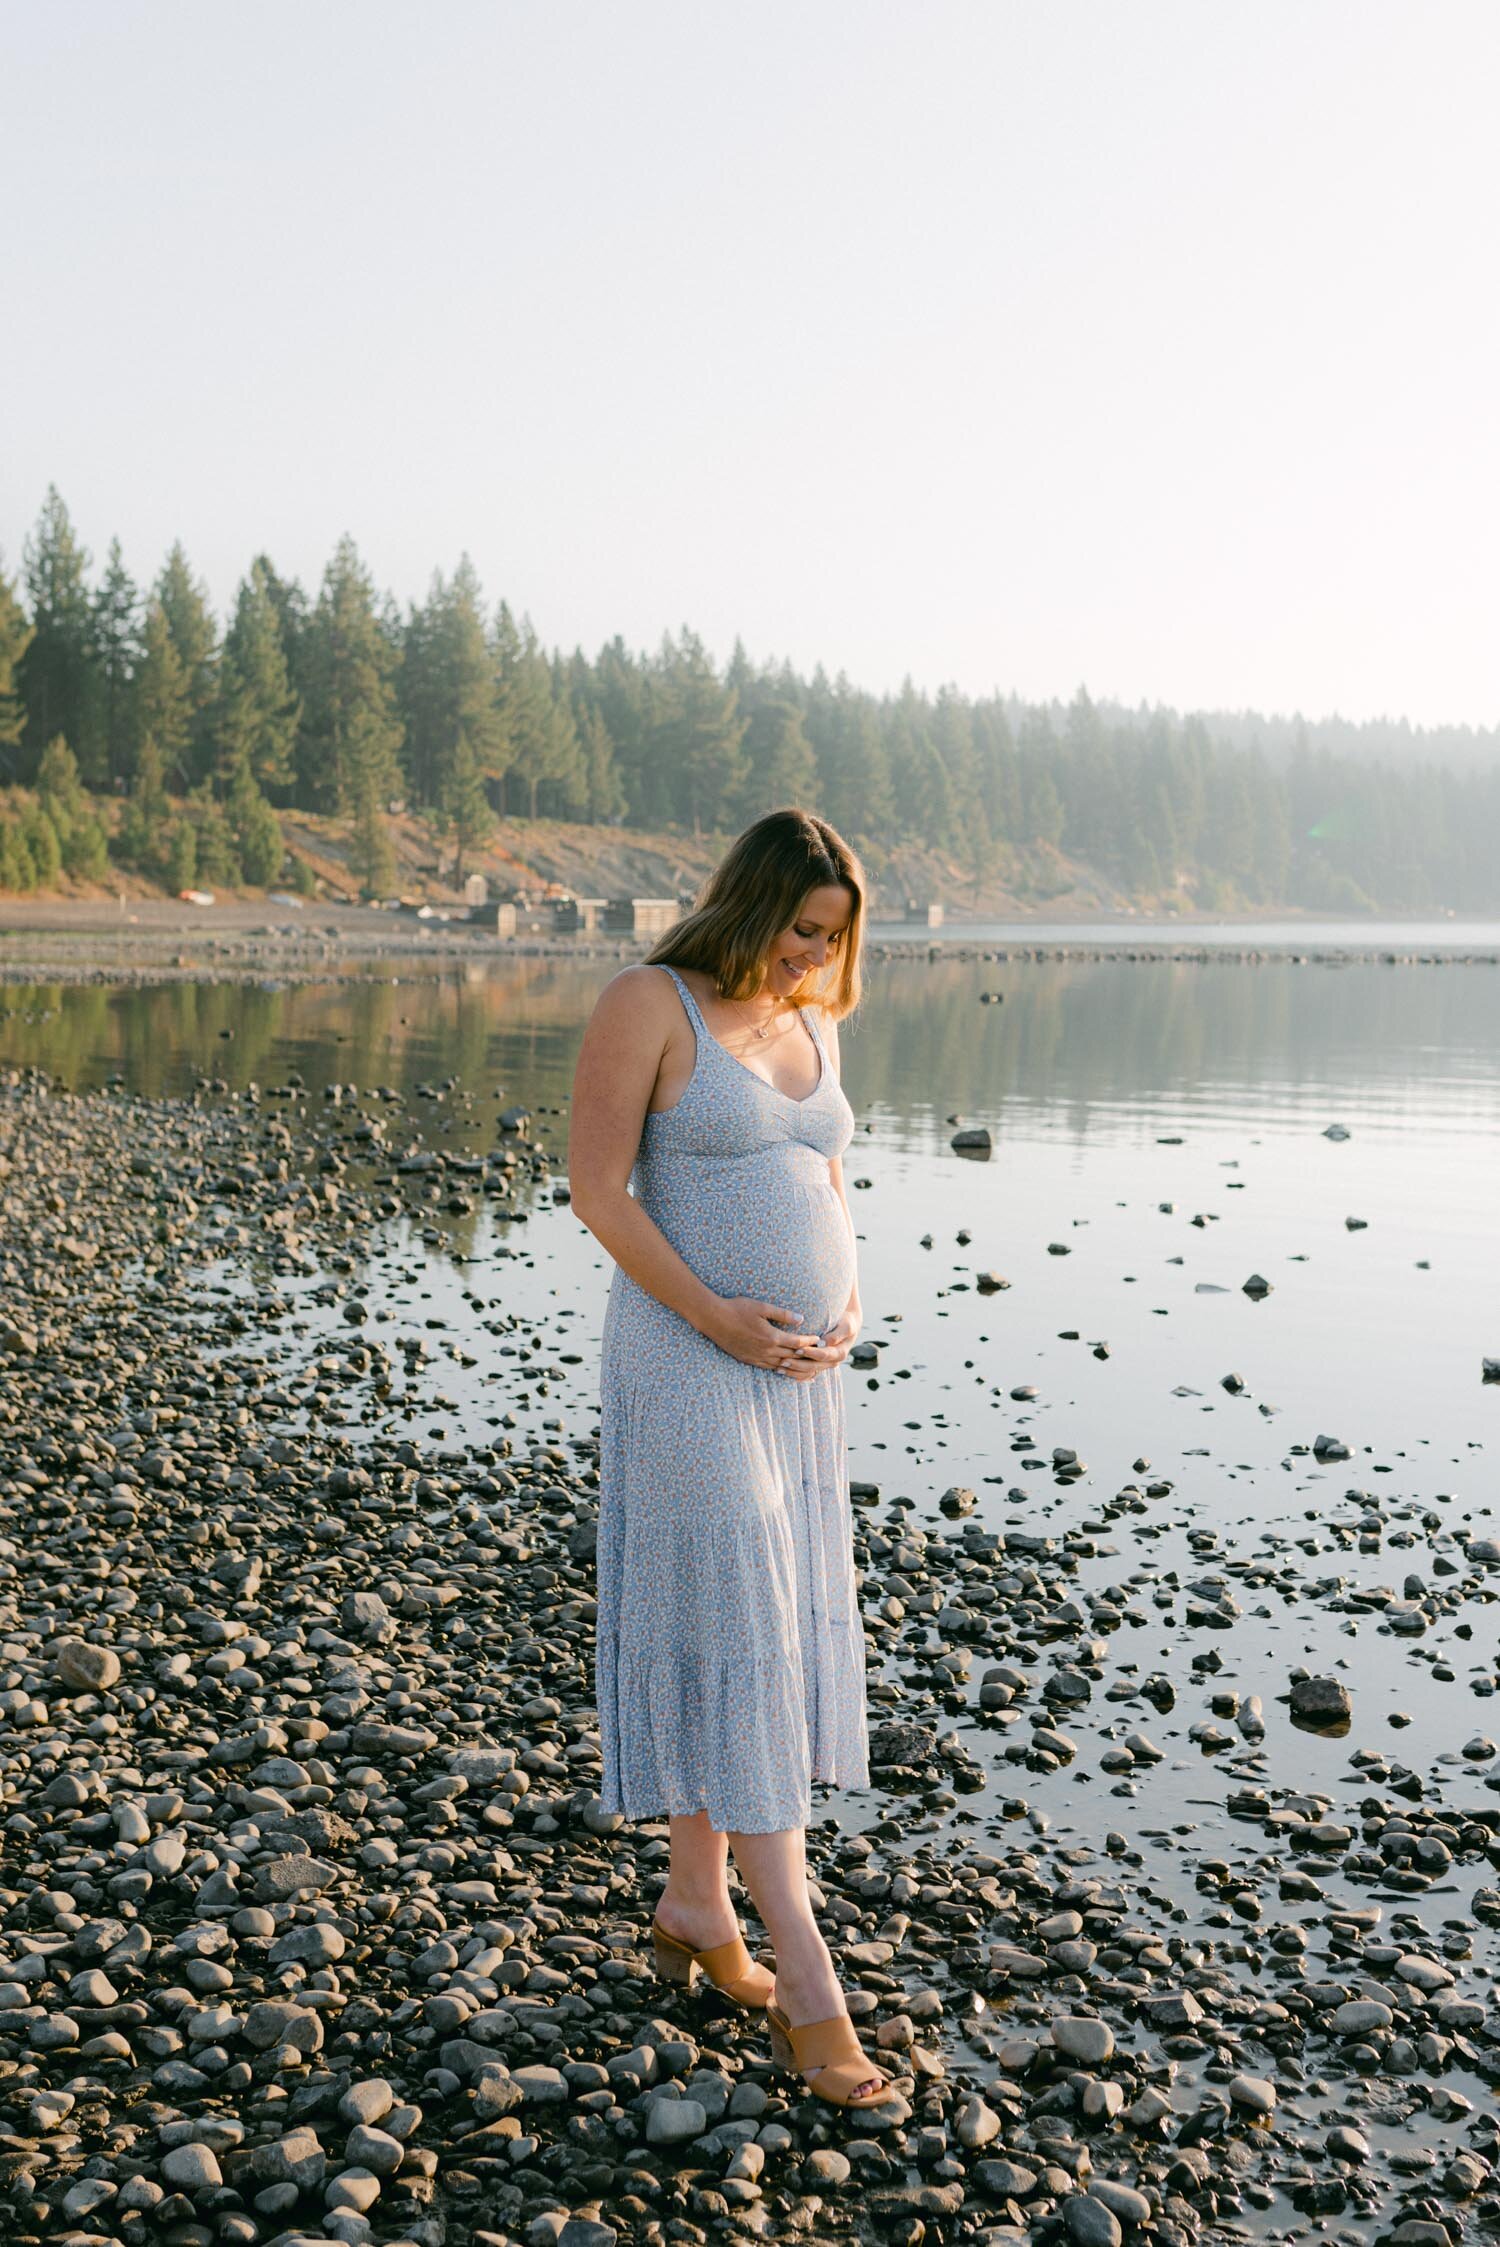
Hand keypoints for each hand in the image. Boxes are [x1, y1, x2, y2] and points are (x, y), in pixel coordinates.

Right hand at [706, 1297, 820, 1369]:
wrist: (714, 1319)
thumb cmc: (738, 1308)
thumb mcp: (762, 1307)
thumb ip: (783, 1314)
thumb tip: (801, 1318)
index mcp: (771, 1336)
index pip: (797, 1342)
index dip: (809, 1341)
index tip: (818, 1339)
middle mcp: (765, 1350)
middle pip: (792, 1357)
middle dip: (807, 1357)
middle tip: (819, 1357)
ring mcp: (756, 1357)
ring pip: (781, 1366)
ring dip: (795, 1367)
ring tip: (808, 1368)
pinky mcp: (748, 1359)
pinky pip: (768, 1368)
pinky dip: (780, 1369)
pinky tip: (785, 1369)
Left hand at [777, 1303, 860, 1380]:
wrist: (846, 1326)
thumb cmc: (845, 1322)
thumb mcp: (846, 1325)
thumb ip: (838, 1334)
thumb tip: (825, 1342)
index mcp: (840, 1353)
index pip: (823, 1355)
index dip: (811, 1353)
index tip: (798, 1349)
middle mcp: (832, 1362)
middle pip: (813, 1367)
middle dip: (797, 1364)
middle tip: (783, 1360)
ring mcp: (824, 1365)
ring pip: (808, 1373)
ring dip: (793, 1371)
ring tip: (779, 1367)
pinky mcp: (818, 1366)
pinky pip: (805, 1375)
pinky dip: (794, 1374)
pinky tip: (782, 1371)